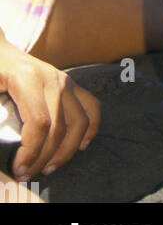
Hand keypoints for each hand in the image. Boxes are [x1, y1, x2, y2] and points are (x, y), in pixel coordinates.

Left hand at [0, 36, 99, 179]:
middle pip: (59, 126)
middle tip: (27, 173)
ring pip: (78, 121)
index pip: (39, 122)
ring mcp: (64, 80)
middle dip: (44, 157)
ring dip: (66, 150)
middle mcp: (51, 79)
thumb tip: (3, 141)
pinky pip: (91, 106)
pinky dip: (91, 127)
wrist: (0, 50)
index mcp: (27, 79)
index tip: (19, 168)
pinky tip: (81, 145)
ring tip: (49, 167)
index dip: (31, 151)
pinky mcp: (70, 83)